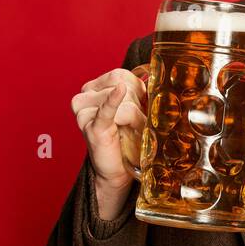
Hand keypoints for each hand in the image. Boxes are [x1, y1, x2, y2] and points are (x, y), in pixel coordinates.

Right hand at [71, 63, 149, 214]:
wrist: (118, 170)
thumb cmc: (126, 138)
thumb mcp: (133, 111)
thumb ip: (139, 94)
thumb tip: (160, 81)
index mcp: (92, 88)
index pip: (119, 75)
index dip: (136, 89)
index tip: (141, 105)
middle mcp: (84, 97)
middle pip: (122, 85)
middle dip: (137, 104)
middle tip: (137, 123)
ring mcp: (85, 111)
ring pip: (124, 102)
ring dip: (136, 117)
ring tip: (133, 131)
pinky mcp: (91, 127)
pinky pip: (106, 110)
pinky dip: (114, 101)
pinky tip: (120, 91)